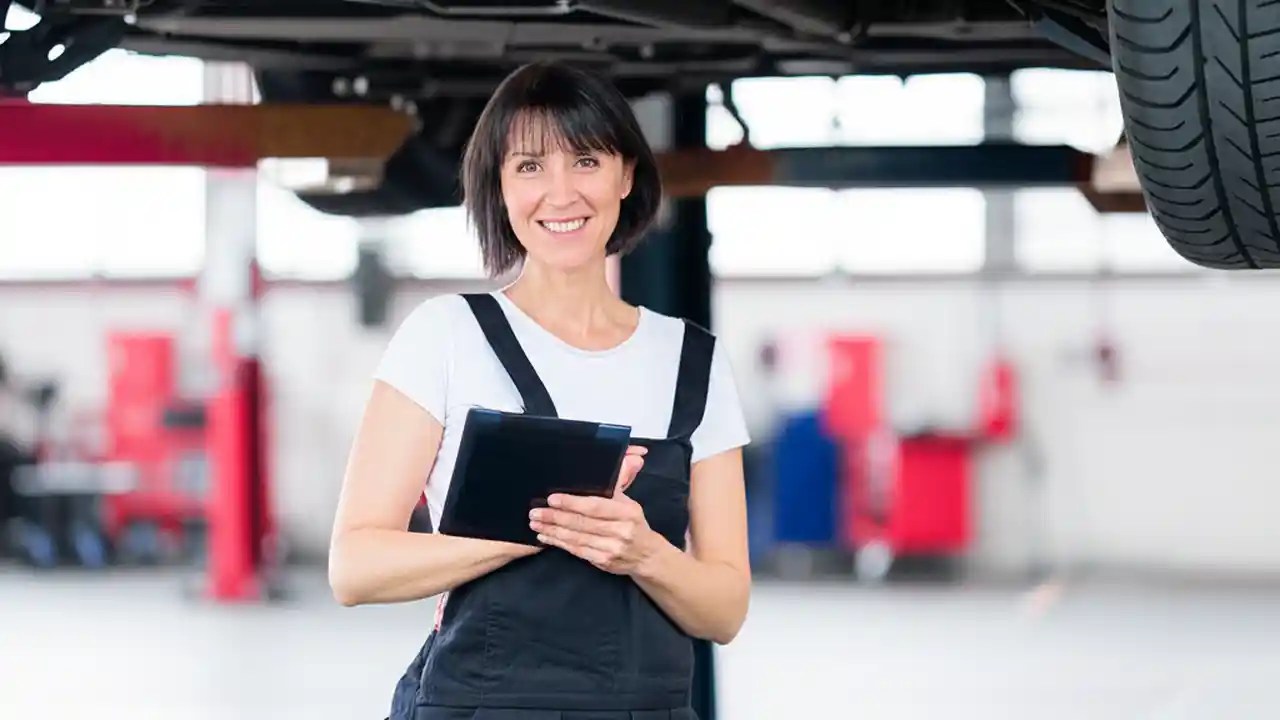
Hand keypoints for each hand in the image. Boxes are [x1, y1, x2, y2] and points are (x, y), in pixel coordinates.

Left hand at [528, 446, 662, 574]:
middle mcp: (620, 530)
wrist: (646, 555)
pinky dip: (559, 542)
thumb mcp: (629, 503)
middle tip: (535, 511)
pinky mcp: (603, 561)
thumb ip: (620, 482)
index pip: (595, 506)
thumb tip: (626, 459)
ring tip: (536, 522)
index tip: (552, 498)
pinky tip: (546, 536)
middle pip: (582, 522)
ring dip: (552, 529)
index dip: (572, 503)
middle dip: (555, 516)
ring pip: (576, 537)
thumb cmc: (634, 525)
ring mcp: (612, 548)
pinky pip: (577, 550)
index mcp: (627, 512)